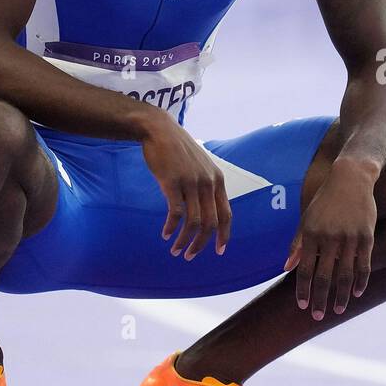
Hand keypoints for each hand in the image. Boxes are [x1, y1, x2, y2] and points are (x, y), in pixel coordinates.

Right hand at [140, 115, 231, 260]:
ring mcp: (191, 183)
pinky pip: (175, 212)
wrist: (159, 130)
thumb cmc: (178, 150)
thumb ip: (206, 185)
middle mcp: (208, 183)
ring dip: (185, 240)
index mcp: (217, 180)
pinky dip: (171, 227)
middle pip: (211, 223)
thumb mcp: (200, 165)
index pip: (226, 214)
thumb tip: (207, 207)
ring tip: (176, 250)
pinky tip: (165, 234)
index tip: (219, 251)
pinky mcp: (172, 182)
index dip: (224, 235)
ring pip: (193, 221)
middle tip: (190, 256)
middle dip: (201, 244)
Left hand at [285, 158, 377, 318]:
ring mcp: (350, 239)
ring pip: (346, 275)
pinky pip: (364, 265)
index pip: (305, 269)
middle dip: (320, 299)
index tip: (303, 305)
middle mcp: (330, 238)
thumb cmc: (325, 200)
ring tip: (339, 309)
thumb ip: (297, 244)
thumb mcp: (306, 218)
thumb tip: (287, 268)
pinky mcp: (367, 237)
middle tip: (318, 316)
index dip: (304, 290)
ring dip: (342, 295)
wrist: (351, 179)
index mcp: (312, 234)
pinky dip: (361, 281)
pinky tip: (358, 293)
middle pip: (325, 276)